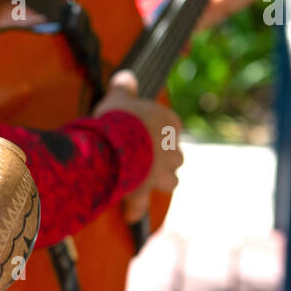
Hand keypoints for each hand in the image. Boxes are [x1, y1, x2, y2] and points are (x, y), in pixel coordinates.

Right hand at [92, 69, 183, 221]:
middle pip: (176, 156)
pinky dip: (135, 209)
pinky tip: (129, 215)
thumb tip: (125, 76)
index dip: (162, 131)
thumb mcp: (119, 97)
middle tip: (146, 157)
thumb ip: (123, 87)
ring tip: (145, 181)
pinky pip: (141, 203)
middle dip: (164, 158)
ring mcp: (160, 172)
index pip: (174, 127)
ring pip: (171, 180)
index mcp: (168, 124)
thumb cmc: (119, 118)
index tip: (148, 131)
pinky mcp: (145, 189)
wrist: (114, 144)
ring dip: (160, 181)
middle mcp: (170, 149)